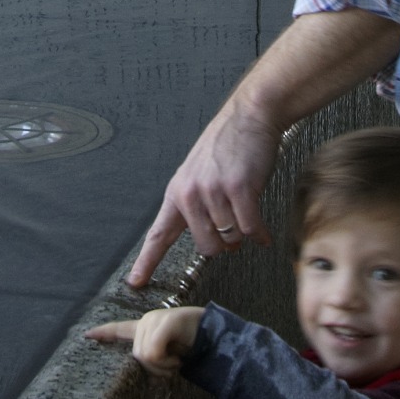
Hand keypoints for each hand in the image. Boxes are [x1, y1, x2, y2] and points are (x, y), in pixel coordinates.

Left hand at [87, 305, 204, 378]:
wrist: (216, 339)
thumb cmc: (192, 348)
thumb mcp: (169, 357)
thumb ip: (153, 358)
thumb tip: (142, 362)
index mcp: (147, 328)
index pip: (121, 328)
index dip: (104, 332)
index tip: (86, 335)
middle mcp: (148, 321)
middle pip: (136, 356)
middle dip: (155, 368)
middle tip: (172, 365)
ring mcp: (156, 319)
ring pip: (144, 357)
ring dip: (163, 367)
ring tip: (176, 360)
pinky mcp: (166, 322)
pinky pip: (154, 353)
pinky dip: (167, 363)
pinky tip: (178, 359)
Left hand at [125, 95, 281, 286]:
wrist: (249, 116)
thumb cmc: (228, 146)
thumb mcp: (200, 174)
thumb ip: (201, 207)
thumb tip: (219, 242)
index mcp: (177, 192)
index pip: (158, 234)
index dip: (146, 261)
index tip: (136, 282)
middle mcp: (191, 193)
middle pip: (206, 247)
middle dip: (224, 244)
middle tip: (233, 228)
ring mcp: (214, 191)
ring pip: (230, 239)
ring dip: (243, 233)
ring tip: (247, 213)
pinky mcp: (239, 189)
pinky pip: (250, 229)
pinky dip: (260, 234)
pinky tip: (263, 232)